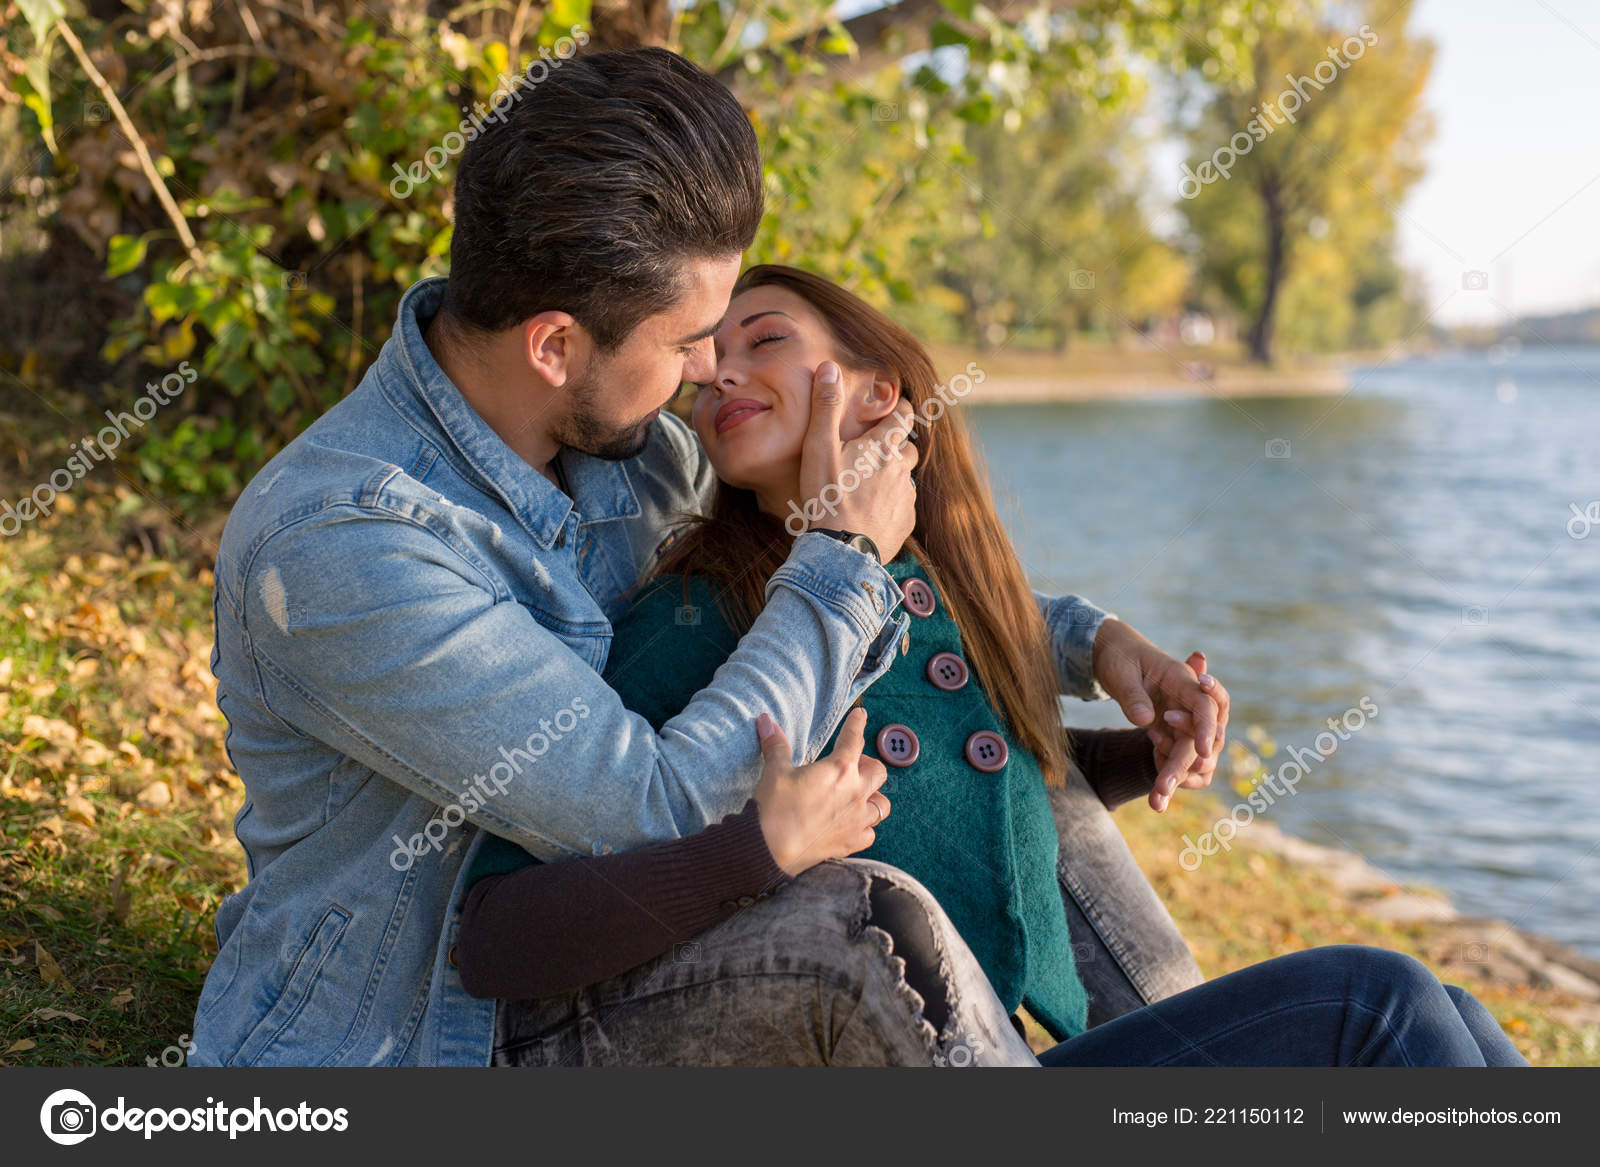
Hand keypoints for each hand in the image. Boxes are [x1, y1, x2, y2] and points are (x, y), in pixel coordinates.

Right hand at [752, 707, 889, 876]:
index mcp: (839, 769)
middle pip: (878, 772)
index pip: (854, 739)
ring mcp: (856, 820)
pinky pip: (870, 833)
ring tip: (858, 795)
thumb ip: (775, 745)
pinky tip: (853, 824)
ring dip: (873, 797)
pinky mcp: (850, 843)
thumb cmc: (774, 808)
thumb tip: (765, 721)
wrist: (769, 849)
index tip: (860, 715)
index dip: (857, 724)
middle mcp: (855, 793)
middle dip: (868, 765)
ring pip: (882, 805)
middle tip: (853, 765)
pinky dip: (865, 827)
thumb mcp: (775, 770)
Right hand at [797, 361, 918, 559]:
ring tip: (867, 486)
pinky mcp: (906, 522)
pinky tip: (871, 512)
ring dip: (892, 477)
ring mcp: (906, 497)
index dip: (898, 409)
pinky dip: (891, 504)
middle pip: (906, 448)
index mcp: (883, 446)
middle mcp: (901, 468)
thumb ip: (825, 406)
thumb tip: (829, 367)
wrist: (840, 549)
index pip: (902, 416)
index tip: (891, 409)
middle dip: (894, 445)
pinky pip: (902, 506)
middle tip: (873, 451)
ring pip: (905, 478)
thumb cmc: (827, 496)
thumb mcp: (819, 447)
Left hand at [1091, 623, 1229, 810]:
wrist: (1116, 658)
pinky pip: (1183, 764)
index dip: (1205, 728)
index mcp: (1184, 680)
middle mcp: (1192, 704)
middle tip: (1163, 788)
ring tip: (1156, 800)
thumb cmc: (1120, 659)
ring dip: (1176, 779)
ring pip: (1194, 758)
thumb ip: (1133, 696)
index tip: (1201, 751)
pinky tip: (1154, 783)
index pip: (1207, 706)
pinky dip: (1169, 775)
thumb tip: (1145, 721)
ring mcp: (1186, 723)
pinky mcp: (1176, 737)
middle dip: (1182, 765)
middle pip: (1201, 740)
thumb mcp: (1120, 673)